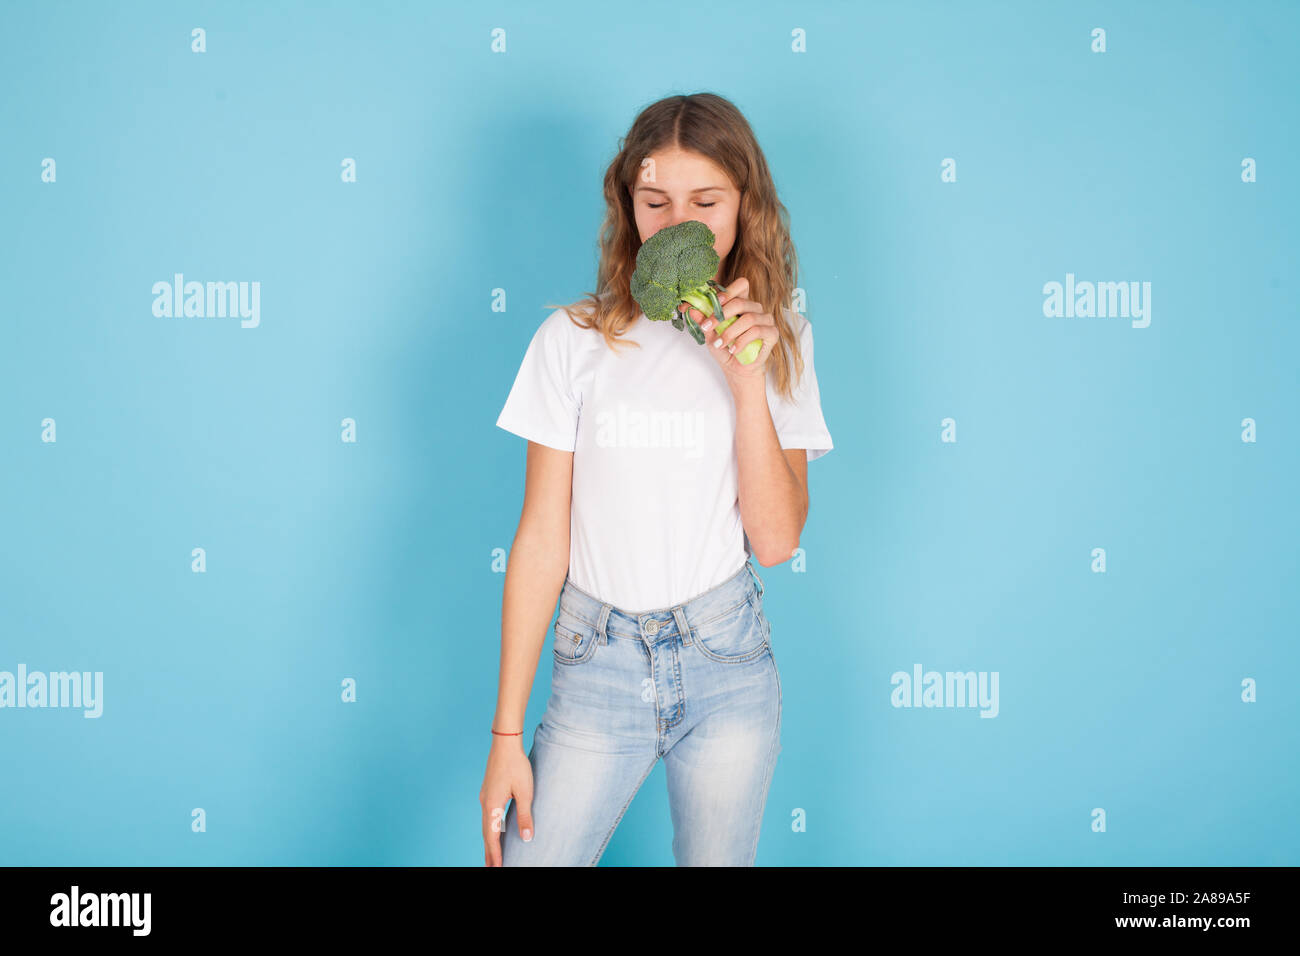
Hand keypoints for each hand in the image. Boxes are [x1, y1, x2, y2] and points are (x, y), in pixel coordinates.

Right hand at [480, 735, 533, 865]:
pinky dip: (490, 829)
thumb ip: (524, 816)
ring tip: (492, 855)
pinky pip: (487, 816)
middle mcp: (485, 804)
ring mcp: (485, 797)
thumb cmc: (516, 766)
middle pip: (486, 834)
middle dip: (489, 852)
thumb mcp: (525, 793)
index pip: (492, 837)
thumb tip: (526, 838)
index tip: (498, 868)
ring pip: (485, 825)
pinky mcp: (488, 791)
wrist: (505, 743)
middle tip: (491, 868)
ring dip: (489, 841)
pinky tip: (494, 831)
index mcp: (492, 807)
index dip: (495, 854)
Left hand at [683, 276, 775, 389]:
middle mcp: (755, 308)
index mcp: (742, 302)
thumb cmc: (724, 347)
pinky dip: (742, 341)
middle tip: (707, 327)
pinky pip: (757, 331)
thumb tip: (689, 309)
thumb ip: (702, 320)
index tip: (714, 302)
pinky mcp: (772, 333)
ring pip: (749, 318)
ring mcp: (765, 319)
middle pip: (741, 302)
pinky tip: (733, 350)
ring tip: (720, 344)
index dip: (728, 291)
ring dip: (730, 332)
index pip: (741, 285)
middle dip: (721, 315)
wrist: (736, 368)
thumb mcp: (709, 333)